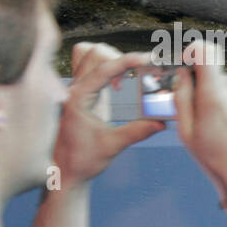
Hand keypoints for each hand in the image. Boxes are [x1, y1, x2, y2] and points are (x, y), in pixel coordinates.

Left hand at [51, 42, 166, 184]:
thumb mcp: (112, 145)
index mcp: (77, 99)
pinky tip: (116, 85)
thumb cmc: (82, 161)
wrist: (66, 172)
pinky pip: (87, 67)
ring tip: (124, 78)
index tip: (146, 59)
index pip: (103, 69)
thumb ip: (137, 131)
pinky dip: (103, 67)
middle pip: (94, 54)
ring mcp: (73, 90)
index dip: (126, 61)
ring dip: (109, 59)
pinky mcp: (78, 93)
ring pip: (87, 55)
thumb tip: (161, 122)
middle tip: (139, 72)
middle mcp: (72, 90)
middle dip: (119, 58)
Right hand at [173, 40, 226, 199]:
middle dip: (216, 93)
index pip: (206, 51)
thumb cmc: (218, 161)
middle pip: (222, 79)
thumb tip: (184, 73)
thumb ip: (182, 98)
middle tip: (216, 121)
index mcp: (214, 98)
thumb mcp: (187, 134)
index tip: (193, 59)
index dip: (197, 51)